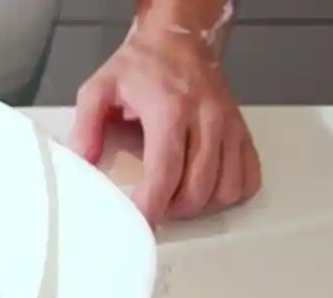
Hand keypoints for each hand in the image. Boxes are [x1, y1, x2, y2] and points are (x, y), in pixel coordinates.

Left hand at [68, 23, 261, 226]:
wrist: (180, 40)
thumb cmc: (140, 66)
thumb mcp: (99, 87)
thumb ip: (86, 125)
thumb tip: (82, 162)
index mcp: (170, 110)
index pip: (166, 172)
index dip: (152, 206)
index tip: (138, 223)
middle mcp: (207, 119)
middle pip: (197, 188)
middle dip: (171, 210)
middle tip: (151, 206)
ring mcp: (230, 126)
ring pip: (225, 189)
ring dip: (199, 205)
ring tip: (174, 198)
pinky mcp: (243, 131)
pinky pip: (249, 177)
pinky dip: (229, 193)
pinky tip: (205, 189)